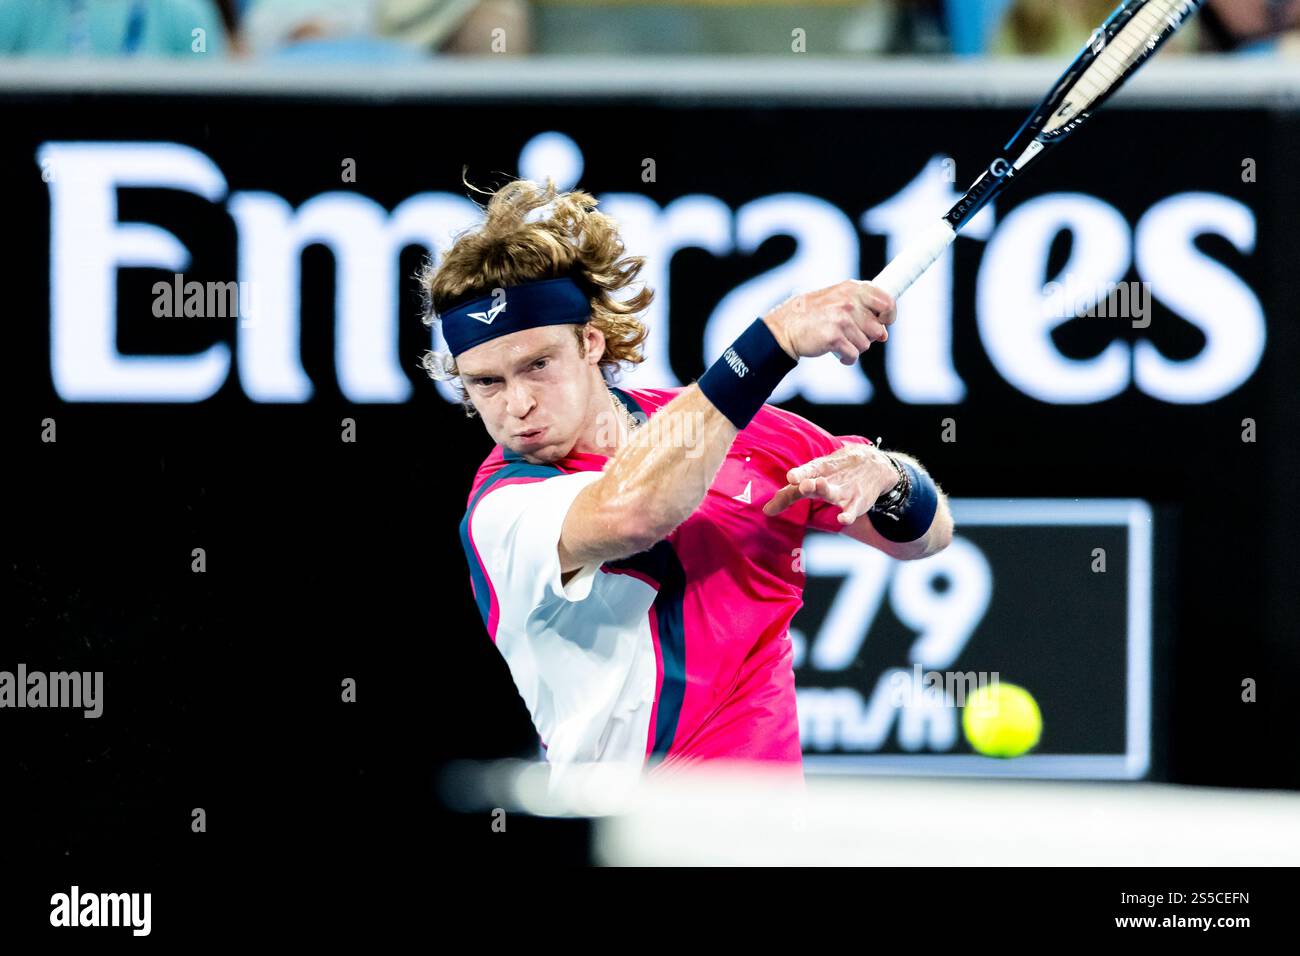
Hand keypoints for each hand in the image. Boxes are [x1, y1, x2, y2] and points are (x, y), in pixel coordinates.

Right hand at [761, 279, 895, 364]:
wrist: (785, 328)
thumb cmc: (811, 315)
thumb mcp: (835, 297)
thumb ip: (859, 304)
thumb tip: (884, 329)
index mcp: (852, 288)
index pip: (887, 301)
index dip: (889, 315)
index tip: (885, 322)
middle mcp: (849, 301)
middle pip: (877, 329)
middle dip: (867, 337)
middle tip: (851, 335)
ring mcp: (842, 319)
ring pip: (866, 344)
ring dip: (855, 347)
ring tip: (839, 342)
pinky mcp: (835, 337)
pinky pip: (854, 354)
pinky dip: (847, 358)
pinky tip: (837, 353)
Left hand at [762, 443, 901, 525]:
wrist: (875, 464)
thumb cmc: (837, 471)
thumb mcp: (815, 476)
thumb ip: (792, 493)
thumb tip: (766, 509)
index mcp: (816, 472)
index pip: (799, 479)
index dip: (788, 488)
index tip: (777, 497)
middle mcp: (828, 480)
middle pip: (813, 483)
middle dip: (805, 484)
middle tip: (798, 484)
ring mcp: (842, 491)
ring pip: (832, 493)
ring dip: (824, 490)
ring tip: (818, 485)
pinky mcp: (856, 501)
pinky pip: (851, 511)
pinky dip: (847, 515)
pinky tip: (842, 520)